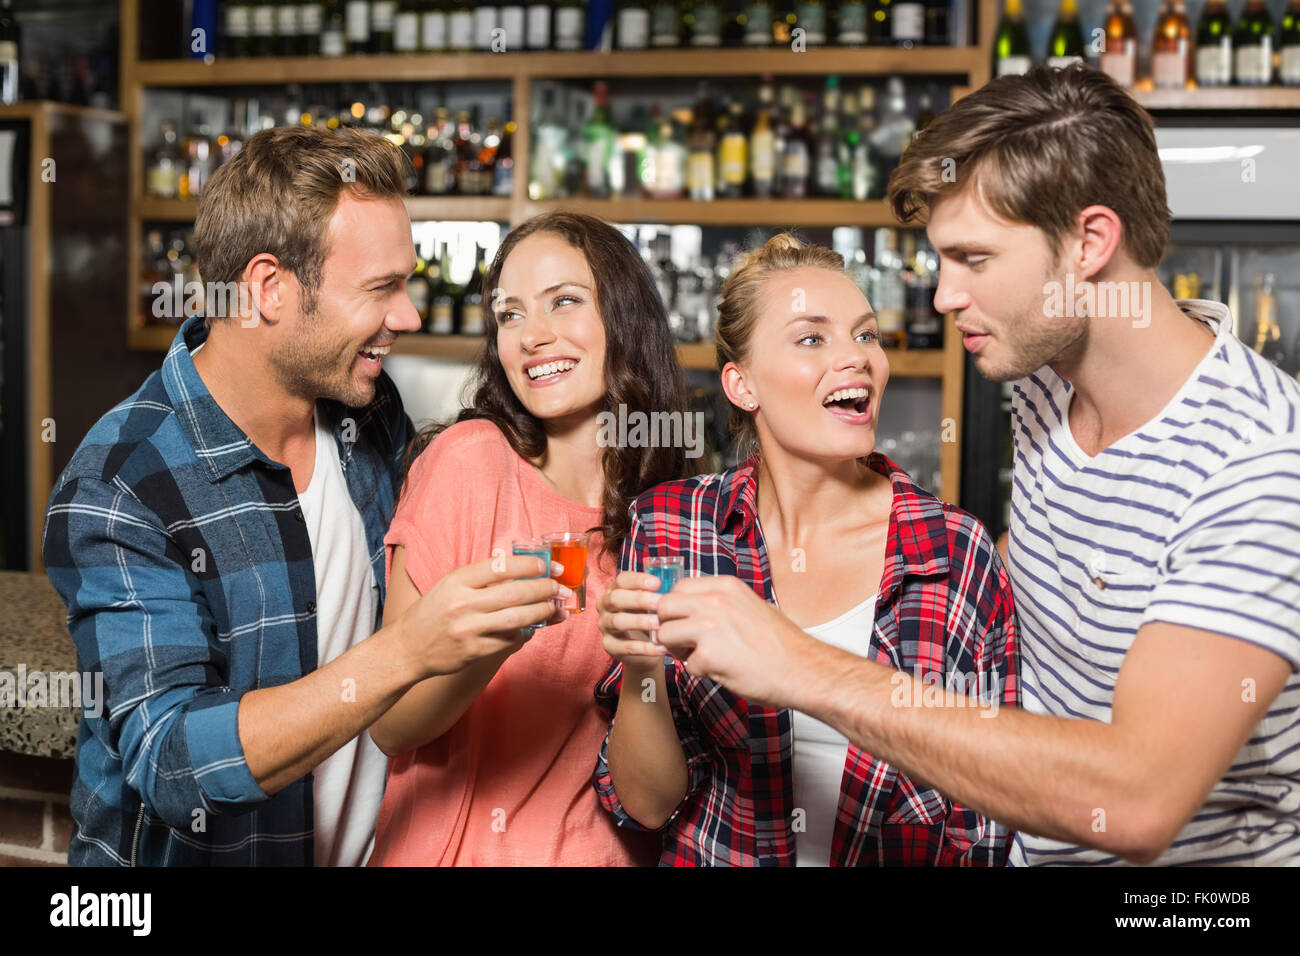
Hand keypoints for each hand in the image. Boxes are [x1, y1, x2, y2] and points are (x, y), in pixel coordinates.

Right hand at [400, 555, 570, 677]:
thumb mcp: (450, 585)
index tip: (547, 567)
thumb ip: (481, 578)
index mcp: (457, 581)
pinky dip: (526, 633)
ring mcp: (468, 630)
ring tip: (555, 608)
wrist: (407, 649)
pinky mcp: (474, 652)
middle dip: (544, 589)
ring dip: (542, 613)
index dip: (529, 565)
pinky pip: (509, 641)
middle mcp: (463, 604)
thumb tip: (521, 571)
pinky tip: (533, 628)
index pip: (500, 566)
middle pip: (515, 593)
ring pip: (517, 619)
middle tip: (560, 588)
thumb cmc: (432, 612)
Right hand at [597, 571, 668, 665]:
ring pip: (618, 621)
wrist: (645, 649)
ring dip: (640, 622)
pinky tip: (662, 647)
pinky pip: (625, 646)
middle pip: (616, 598)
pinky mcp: (609, 646)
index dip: (638, 580)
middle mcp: (606, 606)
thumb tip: (676, 588)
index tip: (657, 583)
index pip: (622, 580)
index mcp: (615, 590)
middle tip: (659, 603)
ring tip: (660, 625)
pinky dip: (645, 648)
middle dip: (638, 600)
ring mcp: (605, 626)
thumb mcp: (652, 603)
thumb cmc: (649, 617)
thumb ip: (658, 594)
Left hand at [654, 574, 817, 708]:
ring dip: (678, 651)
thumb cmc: (780, 644)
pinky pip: (686, 664)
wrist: (804, 670)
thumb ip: (721, 604)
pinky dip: (701, 672)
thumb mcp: (751, 607)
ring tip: (703, 658)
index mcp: (726, 586)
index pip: (678, 588)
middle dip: (669, 627)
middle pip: (664, 607)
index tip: (685, 624)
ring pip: (665, 634)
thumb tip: (692, 609)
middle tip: (685, 643)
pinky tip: (724, 671)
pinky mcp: (709, 654)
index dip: (677, 609)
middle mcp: (715, 600)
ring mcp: (710, 626)